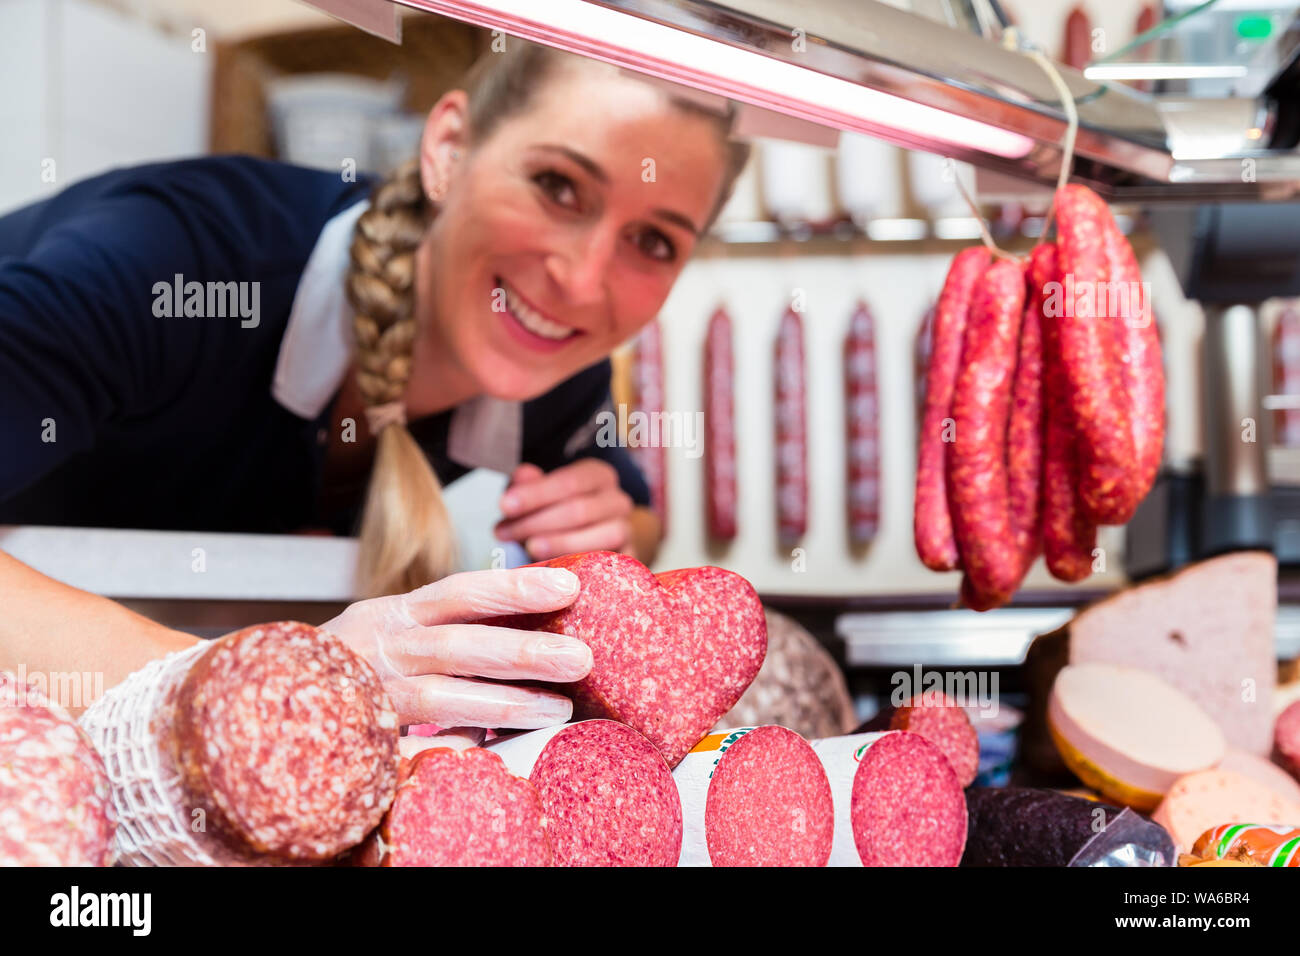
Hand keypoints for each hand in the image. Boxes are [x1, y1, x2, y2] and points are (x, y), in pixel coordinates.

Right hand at [319, 567, 589, 728]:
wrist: (261, 699)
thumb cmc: (351, 664)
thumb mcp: (396, 633)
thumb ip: (450, 629)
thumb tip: (534, 634)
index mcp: (393, 614)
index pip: (459, 592)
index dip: (513, 587)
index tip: (567, 584)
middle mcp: (379, 647)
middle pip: (458, 644)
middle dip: (524, 649)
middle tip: (581, 656)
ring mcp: (366, 694)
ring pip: (439, 697)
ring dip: (503, 703)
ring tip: (557, 708)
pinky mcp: (356, 737)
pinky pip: (405, 749)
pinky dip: (449, 750)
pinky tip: (488, 755)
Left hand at [494, 460, 633, 559]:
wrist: (595, 542)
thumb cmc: (559, 514)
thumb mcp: (541, 495)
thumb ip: (530, 484)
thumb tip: (522, 475)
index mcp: (598, 476)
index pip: (569, 482)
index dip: (536, 494)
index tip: (504, 506)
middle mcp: (618, 501)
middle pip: (580, 510)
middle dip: (537, 522)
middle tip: (503, 532)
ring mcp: (626, 532)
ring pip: (599, 539)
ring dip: (560, 544)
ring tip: (530, 548)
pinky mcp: (628, 562)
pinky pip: (608, 567)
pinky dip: (580, 569)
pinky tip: (553, 571)